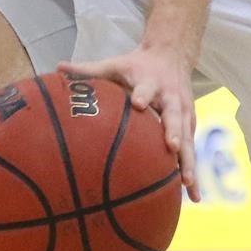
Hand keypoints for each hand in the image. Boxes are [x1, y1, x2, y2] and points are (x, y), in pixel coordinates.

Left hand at [59, 47, 198, 198]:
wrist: (172, 55)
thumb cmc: (136, 66)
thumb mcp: (114, 64)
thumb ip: (88, 70)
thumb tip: (57, 68)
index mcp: (151, 82)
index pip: (146, 89)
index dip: (143, 95)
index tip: (138, 103)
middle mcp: (172, 98)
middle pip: (174, 117)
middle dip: (173, 131)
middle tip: (170, 147)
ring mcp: (184, 114)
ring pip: (187, 139)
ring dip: (188, 161)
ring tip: (187, 184)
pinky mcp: (190, 126)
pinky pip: (190, 151)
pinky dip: (191, 170)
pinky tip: (193, 195)